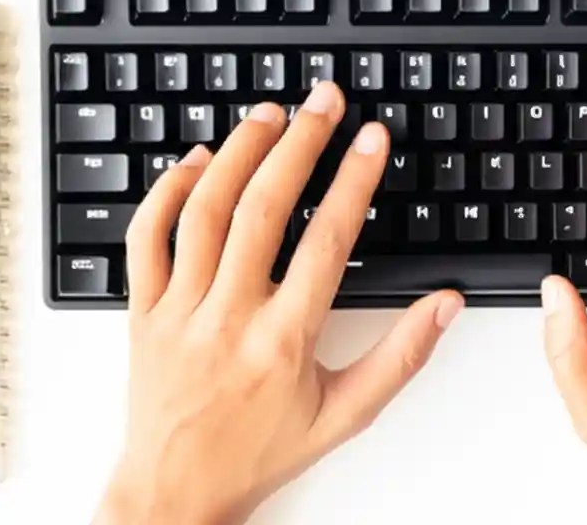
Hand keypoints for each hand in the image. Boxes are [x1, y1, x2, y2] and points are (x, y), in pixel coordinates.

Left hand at [96, 83, 463, 524]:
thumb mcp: (345, 414)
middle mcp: (228, 316)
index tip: (372, 139)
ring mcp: (180, 310)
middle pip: (263, 209)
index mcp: (282, 341)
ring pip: (205, 212)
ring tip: (269, 114)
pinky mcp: (142, 310)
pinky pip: (147, 238)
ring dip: (240, 153)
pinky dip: (168, 191)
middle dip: (300, 144)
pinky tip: (198, 160)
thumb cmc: (259, 453)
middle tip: (324, 102)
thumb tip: (444, 305)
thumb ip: (401, 356)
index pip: (326, 242)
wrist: (175, 492)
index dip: (354, 182)